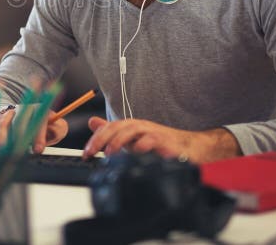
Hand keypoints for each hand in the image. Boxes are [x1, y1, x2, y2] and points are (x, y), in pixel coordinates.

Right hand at [0, 108, 68, 153]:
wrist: (18, 117)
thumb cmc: (40, 127)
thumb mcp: (54, 127)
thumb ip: (58, 129)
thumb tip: (53, 130)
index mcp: (38, 109)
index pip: (39, 118)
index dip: (39, 135)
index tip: (38, 150)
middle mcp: (20, 110)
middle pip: (19, 121)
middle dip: (20, 137)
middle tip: (20, 153)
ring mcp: (6, 116)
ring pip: (3, 123)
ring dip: (2, 137)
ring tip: (3, 150)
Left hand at [83, 116, 240, 163]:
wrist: (189, 147)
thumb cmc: (160, 143)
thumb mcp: (132, 138)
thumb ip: (112, 132)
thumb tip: (92, 122)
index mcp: (131, 126)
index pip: (109, 128)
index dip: (95, 139)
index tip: (86, 153)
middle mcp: (140, 126)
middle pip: (118, 127)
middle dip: (102, 139)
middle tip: (92, 152)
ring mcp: (153, 132)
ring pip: (133, 130)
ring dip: (119, 141)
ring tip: (109, 153)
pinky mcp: (165, 142)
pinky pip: (153, 141)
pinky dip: (144, 146)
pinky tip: (136, 153)